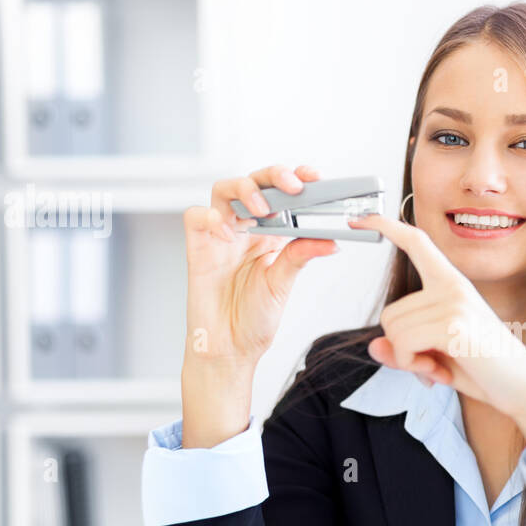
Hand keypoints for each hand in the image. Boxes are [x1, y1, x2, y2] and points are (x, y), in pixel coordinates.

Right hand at [182, 164, 338, 365]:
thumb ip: (301, 256)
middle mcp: (245, 230)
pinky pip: (195, 217)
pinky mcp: (198, 248)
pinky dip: (210, 217)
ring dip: (244, 190)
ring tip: (262, 209)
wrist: (229, 349)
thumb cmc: (254, 319)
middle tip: (292, 186)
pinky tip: (228, 234)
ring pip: (223, 190)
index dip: (295, 179)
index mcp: (271, 235)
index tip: (314, 178)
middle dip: (273, 176)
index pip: (281, 194)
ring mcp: (220, 236)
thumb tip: (330, 240)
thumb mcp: (283, 284)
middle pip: (253, 182)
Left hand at [350, 212, 525, 419]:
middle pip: (389, 313)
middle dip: (402, 348)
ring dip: (408, 360)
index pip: (417, 243)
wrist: (523, 389)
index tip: (361, 218)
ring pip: (393, 331)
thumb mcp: (435, 358)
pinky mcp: (453, 324)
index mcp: (451, 284)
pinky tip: (439, 373)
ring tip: (440, 368)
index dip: (388, 227)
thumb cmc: (483, 370)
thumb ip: (403, 350)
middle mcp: (453, 286)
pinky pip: (404, 344)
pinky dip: (412, 365)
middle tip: (432, 364)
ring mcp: (454, 302)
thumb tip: (373, 346)